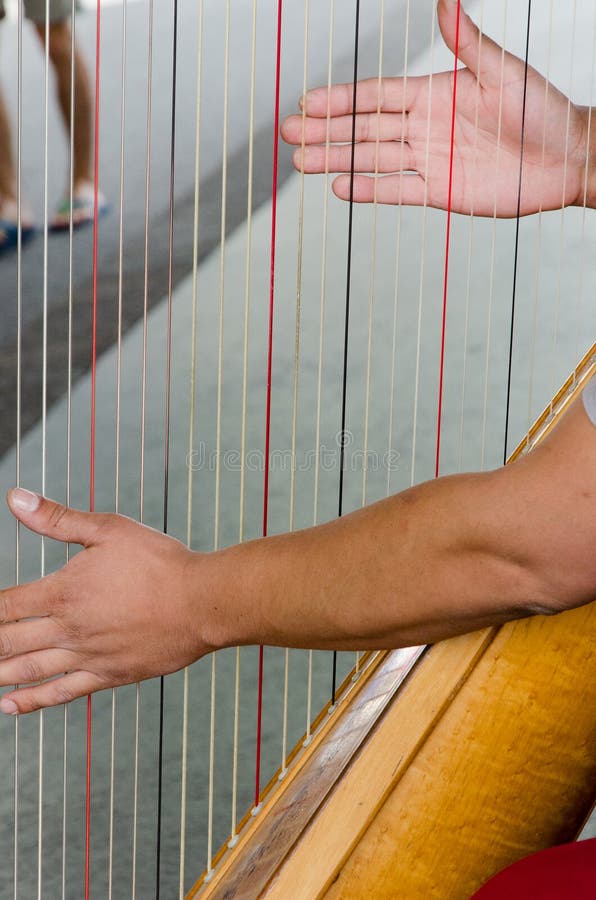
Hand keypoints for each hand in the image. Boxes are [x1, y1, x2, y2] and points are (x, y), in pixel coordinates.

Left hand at [0, 489, 214, 713]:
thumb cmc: (160, 562)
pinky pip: (61, 693)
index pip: (5, 606)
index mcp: (64, 591)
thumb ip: (58, 519)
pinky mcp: (109, 675)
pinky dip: (31, 701)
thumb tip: (16, 499)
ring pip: (27, 671)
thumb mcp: (108, 529)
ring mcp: (87, 656)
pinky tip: (10, 705)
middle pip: (8, 642)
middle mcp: (69, 628)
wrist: (202, 602)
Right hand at [281, 0, 590, 215]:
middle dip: (325, 130)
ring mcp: (429, 160)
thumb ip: (467, 41)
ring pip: (372, 159)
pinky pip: (396, 191)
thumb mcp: (503, 71)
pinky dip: (368, 189)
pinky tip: (339, 186)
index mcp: (434, 93)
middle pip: (364, 128)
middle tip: (288, 133)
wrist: (565, 159)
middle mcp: (425, 126)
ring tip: (300, 162)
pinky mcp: (438, 191)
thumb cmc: (541, 110)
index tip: (309, 101)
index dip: (341, 99)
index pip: (376, 95)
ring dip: (336, 159)